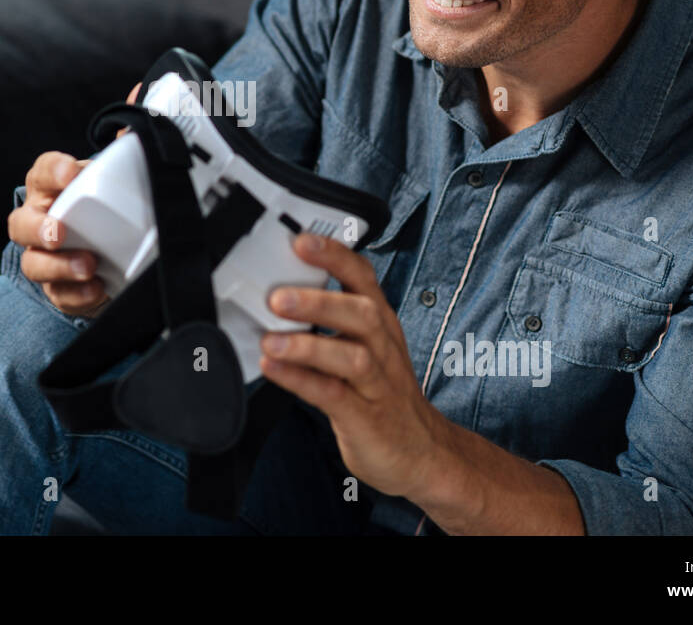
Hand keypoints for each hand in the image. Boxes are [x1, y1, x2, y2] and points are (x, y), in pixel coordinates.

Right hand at [5, 83, 141, 316]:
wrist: (105, 249)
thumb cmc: (103, 203)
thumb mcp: (116, 171)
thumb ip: (126, 138)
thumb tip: (142, 91)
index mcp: (52, 187)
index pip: (41, 172)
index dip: (53, 171)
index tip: (71, 170)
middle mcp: (40, 221)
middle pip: (22, 224)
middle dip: (40, 228)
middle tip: (62, 230)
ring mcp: (45, 257)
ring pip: (33, 263)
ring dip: (57, 266)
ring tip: (88, 266)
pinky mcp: (59, 290)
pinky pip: (58, 295)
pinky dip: (76, 294)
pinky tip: (96, 290)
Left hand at [259, 234, 438, 499]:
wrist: (422, 451)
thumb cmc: (384, 394)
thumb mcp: (364, 348)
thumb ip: (329, 322)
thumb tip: (275, 294)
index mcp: (380, 324)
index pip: (363, 278)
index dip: (335, 256)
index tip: (301, 240)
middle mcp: (382, 347)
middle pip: (361, 313)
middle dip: (319, 301)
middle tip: (277, 297)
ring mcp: (377, 384)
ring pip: (351, 356)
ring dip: (308, 346)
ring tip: (270, 339)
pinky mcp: (366, 418)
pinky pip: (334, 396)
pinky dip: (301, 380)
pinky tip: (273, 369)